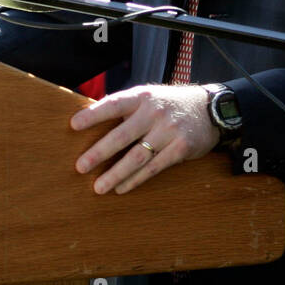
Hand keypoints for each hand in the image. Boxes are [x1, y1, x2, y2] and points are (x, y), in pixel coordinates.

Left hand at [70, 84, 218, 193]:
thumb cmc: (169, 105)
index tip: (73, 125)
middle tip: (80, 167)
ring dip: (115, 174)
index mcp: (142, 97)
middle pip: (122, 135)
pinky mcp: (180, 148)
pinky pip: (154, 168)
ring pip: (137, 157)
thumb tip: (88, 119)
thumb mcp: (149, 97)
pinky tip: (121, 188)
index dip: (94, 114)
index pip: (114, 104)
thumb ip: (125, 108)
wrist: (210, 109)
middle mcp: (155, 112)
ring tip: (98, 187)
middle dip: (99, 153)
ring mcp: (169, 131)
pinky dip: (135, 180)